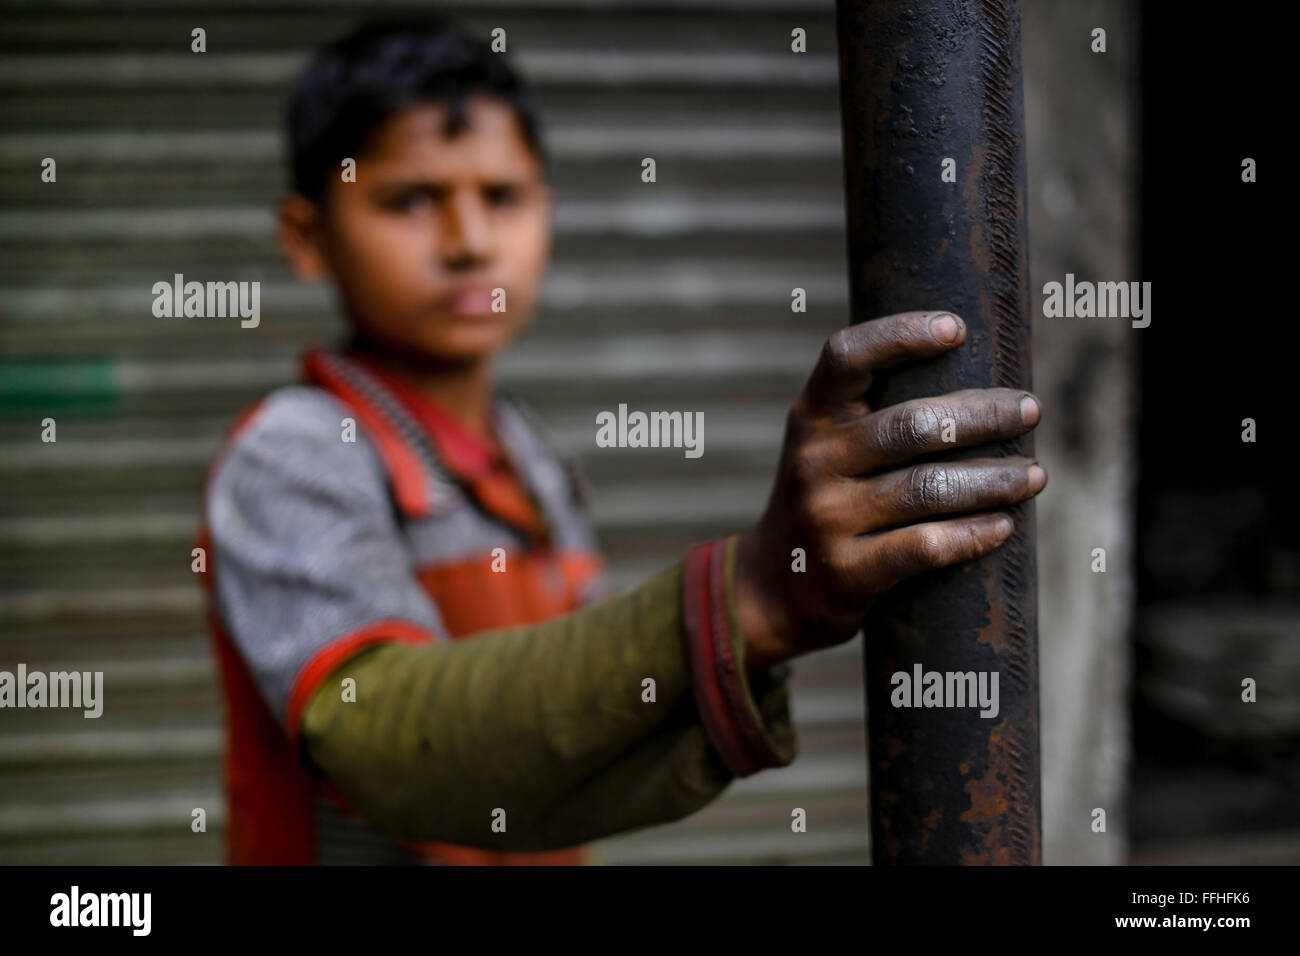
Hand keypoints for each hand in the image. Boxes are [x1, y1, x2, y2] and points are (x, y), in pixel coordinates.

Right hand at [736, 310, 1045, 670]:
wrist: (773, 589)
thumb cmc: (826, 501)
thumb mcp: (827, 447)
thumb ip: (875, 414)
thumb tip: (983, 383)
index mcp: (811, 418)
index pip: (847, 357)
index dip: (900, 335)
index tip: (957, 328)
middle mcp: (814, 462)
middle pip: (910, 425)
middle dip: (982, 416)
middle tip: (1029, 411)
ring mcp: (828, 518)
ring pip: (928, 488)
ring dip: (994, 480)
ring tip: (1033, 475)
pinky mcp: (847, 571)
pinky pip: (925, 547)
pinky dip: (973, 535)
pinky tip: (1003, 526)